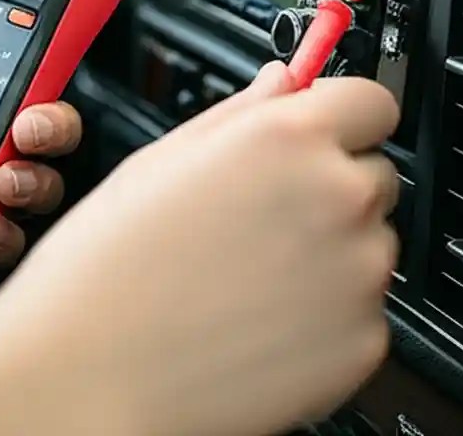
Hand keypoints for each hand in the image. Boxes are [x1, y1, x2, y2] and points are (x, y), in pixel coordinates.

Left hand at [0, 0, 80, 300]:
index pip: (15, 71)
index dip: (44, 59)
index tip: (42, 53)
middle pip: (46, 129)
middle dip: (54, 125)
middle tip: (26, 130)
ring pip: (38, 185)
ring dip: (34, 182)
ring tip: (0, 185)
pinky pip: (5, 243)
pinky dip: (5, 238)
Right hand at [0, 62, 401, 435]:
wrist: (89, 380)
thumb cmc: (105, 272)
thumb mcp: (160, 161)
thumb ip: (241, 113)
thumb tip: (283, 81)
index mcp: (288, 138)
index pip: (372, 102)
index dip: (343, 120)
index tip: (324, 138)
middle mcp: (337, 197)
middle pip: (374, 174)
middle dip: (332, 189)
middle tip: (263, 222)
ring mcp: (357, 274)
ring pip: (370, 245)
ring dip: (332, 255)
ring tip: (250, 280)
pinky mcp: (363, 342)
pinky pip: (363, 312)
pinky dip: (328, 318)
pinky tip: (261, 322)